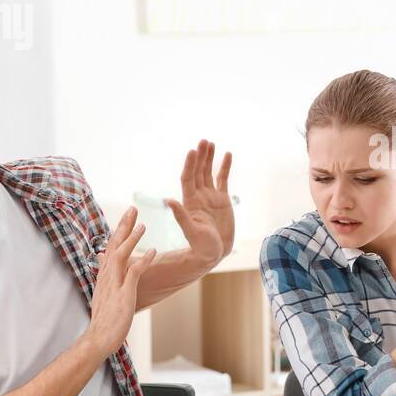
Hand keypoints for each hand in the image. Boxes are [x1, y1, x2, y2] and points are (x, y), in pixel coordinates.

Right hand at [83, 207, 157, 357]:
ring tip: (143, 224)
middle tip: (132, 208)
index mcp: (104, 275)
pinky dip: (143, 261)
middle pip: (114, 245)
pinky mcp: (123, 295)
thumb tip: (101, 258)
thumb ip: (104, 274)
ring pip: (121, 255)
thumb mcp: (104, 292)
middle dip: (123, 226)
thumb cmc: (105, 318)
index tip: (127, 216)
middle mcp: (107, 276)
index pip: (111, 247)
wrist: (98, 338)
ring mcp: (114, 285)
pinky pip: (133, 274)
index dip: (119, 231)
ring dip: (132, 239)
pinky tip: (154, 252)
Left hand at [165, 139, 233, 268]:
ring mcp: (211, 197)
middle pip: (198, 172)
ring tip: (210, 143)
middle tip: (203, 141)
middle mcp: (199, 196)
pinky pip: (223, 179)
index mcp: (190, 202)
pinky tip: (227, 154)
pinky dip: (225, 167)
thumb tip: (168, 200)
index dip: (190, 165)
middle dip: (200, 157)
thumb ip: (181, 216)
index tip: (192, 151)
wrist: (213, 254)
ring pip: (209, 172)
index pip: (188, 178)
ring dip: (209, 158)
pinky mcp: (223, 200)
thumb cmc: (201, 247)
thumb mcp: (191, 232)